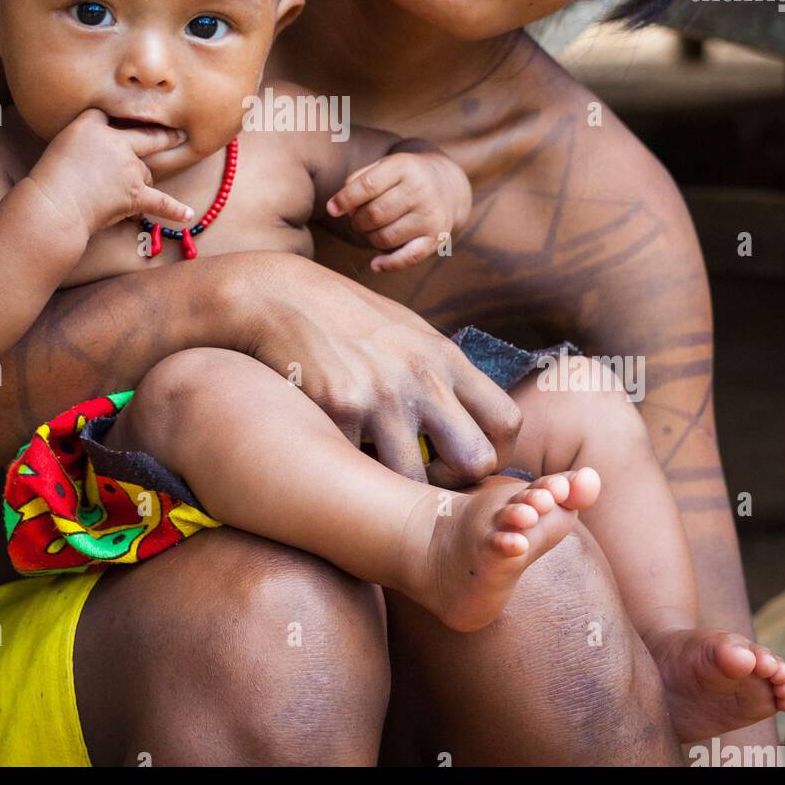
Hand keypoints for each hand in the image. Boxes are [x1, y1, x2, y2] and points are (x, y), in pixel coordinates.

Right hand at [28, 108, 193, 238]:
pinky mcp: (136, 194)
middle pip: (146, 137)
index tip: (129, 119)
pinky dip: (174, 210)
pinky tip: (187, 214)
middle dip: (163, 136)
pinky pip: (161, 202)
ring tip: (125, 192)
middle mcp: (117, 142)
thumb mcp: (60, 143)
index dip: (115, 121)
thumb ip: (83, 135)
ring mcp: (130, 169)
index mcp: (94, 126)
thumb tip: (99, 139)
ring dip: (141, 180)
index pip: (109, 117)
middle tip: (178, 134)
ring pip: (146, 172)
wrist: (55, 204)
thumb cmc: (50, 176)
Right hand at [237, 252, 519, 484]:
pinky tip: (332, 452)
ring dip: (396, 489)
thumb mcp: (406, 332)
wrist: (277, 295)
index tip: (460, 463)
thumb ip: (440, 374)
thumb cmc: (344, 318)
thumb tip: (470, 422)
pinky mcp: (339, 408)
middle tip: (422, 480)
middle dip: (454, 483)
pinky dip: (347, 469)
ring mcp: (382, 395)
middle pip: (477, 461)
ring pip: (415, 482)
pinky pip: (357, 466)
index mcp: (445, 357)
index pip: (508, 423)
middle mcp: (423, 376)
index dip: (494, 456)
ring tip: (374, 476)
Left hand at [326, 150, 472, 271]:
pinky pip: (407, 258)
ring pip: (385, 238)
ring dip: (369, 237)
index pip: (368, 186)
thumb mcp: (384, 166)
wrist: (448, 185)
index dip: (345, 200)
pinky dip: (387, 265)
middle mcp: (421, 191)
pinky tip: (375, 265)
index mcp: (405, 167)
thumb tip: (337, 208)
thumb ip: (358, 181)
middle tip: (357, 219)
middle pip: (374, 214)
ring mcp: (430, 216)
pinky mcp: (437, 239)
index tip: (332, 209)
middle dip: (357, 221)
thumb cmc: (404, 177)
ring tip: (370, 229)